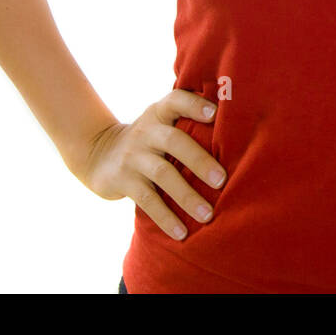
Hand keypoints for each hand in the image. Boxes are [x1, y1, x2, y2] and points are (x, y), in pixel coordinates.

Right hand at [73, 91, 226, 240]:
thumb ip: (186, 121)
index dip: (194, 105)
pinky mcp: (123, 180)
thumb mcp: (160, 122)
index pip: (176, 101)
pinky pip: (146, 200)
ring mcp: (133, 155)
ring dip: (187, 196)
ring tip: (207, 215)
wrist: (98, 154)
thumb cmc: (148, 139)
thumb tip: (236, 130)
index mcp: (159, 113)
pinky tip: (181, 233)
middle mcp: (146, 131)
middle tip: (222, 181)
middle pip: (174, 141)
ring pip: (162, 174)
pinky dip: (165, 217)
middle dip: (199, 161)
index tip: (214, 113)